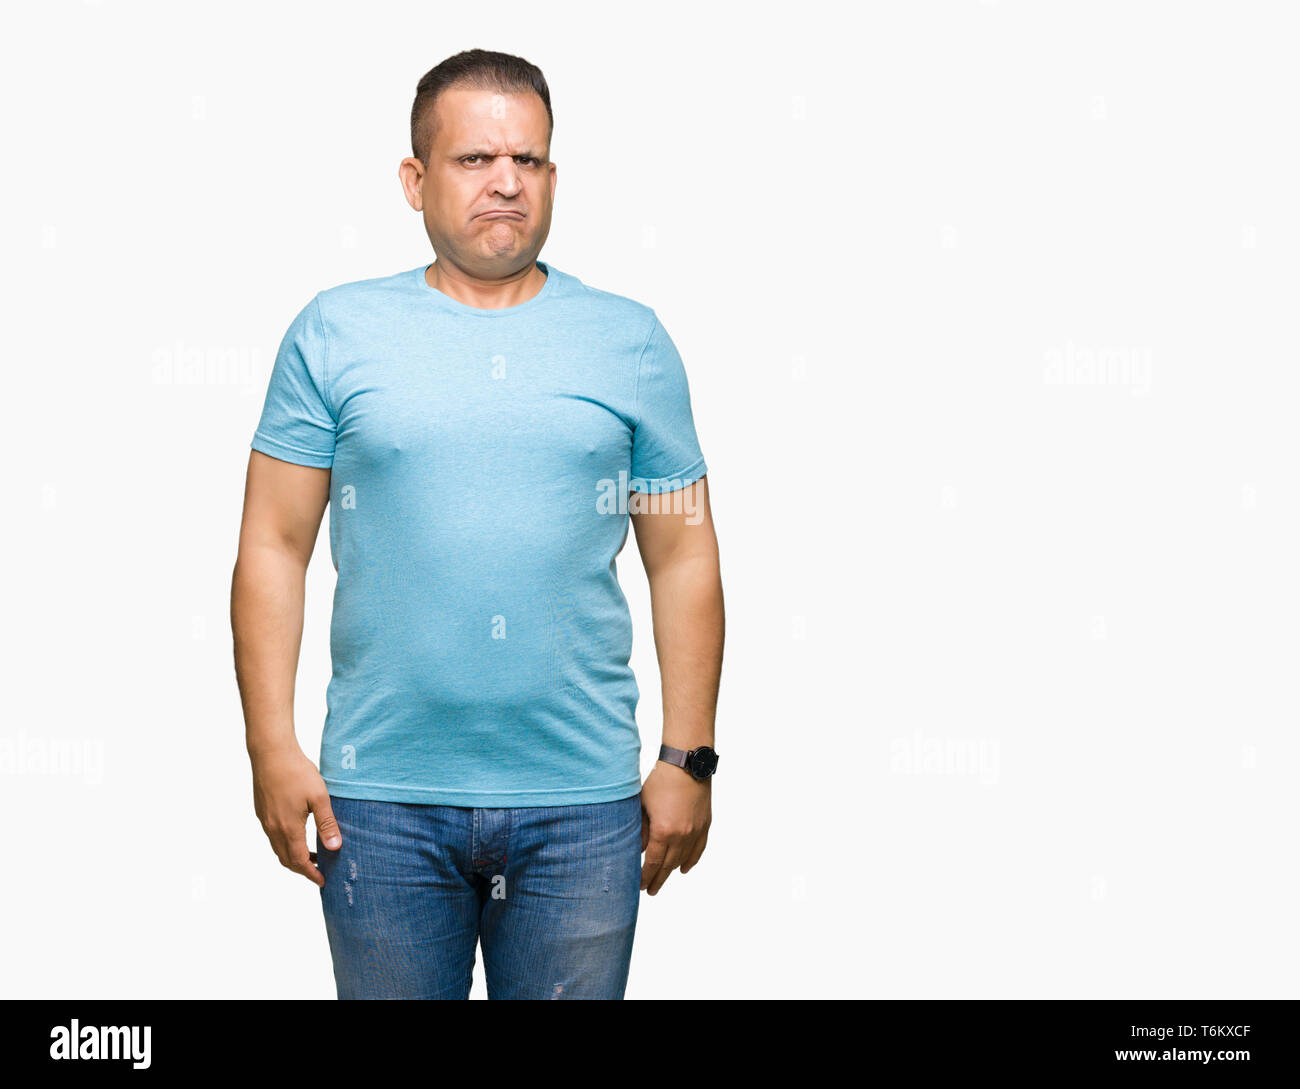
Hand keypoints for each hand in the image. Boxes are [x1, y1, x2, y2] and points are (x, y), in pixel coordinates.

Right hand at [250, 744, 339, 886]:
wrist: (271, 753)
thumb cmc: (297, 772)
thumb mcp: (319, 797)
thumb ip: (327, 824)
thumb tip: (335, 848)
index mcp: (288, 829)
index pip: (299, 862)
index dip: (311, 874)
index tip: (322, 881)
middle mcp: (273, 829)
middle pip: (286, 859)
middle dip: (302, 869)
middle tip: (319, 870)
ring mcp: (265, 820)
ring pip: (278, 849)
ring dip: (293, 857)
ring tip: (311, 854)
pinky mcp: (262, 811)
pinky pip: (272, 836)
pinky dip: (285, 844)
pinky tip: (297, 834)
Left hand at [639, 761, 711, 894]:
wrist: (686, 764)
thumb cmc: (660, 781)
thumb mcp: (643, 806)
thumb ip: (640, 830)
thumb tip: (637, 850)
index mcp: (663, 831)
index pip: (652, 863)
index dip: (645, 876)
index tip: (639, 886)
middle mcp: (681, 836)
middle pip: (668, 866)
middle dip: (657, 880)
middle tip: (650, 890)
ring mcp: (696, 831)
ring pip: (683, 860)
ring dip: (672, 871)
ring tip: (663, 879)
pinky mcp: (705, 825)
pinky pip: (699, 849)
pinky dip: (691, 860)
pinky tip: (684, 868)